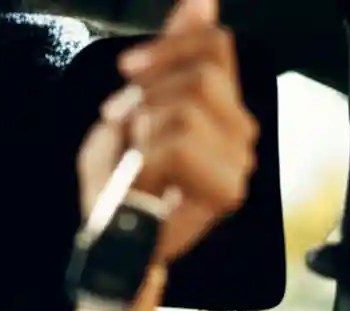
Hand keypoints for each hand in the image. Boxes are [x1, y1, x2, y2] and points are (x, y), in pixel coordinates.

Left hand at [77, 0, 258, 266]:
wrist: (111, 247)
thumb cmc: (117, 190)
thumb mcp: (127, 113)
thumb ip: (164, 61)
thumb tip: (199, 3)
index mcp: (218, 109)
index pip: (217, 47)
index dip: (174, 42)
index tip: (129, 66)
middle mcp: (238, 131)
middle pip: (203, 72)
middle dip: (148, 91)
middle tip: (124, 123)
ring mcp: (238, 162)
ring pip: (187, 107)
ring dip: (141, 130)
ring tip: (133, 161)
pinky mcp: (228, 190)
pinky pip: (178, 144)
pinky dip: (144, 158)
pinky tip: (141, 180)